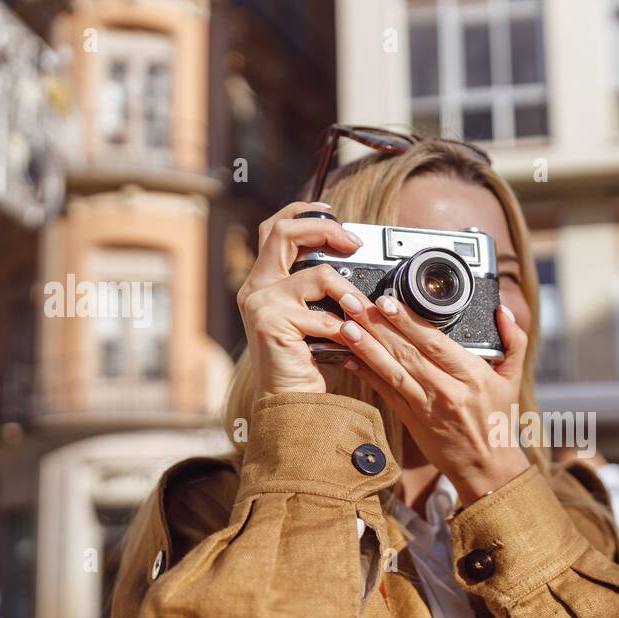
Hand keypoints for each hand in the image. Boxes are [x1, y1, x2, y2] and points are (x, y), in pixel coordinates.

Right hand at [235, 200, 375, 400]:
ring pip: (316, 274)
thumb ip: (322, 291)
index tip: (332, 212)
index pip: (275, 229)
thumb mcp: (316, 317)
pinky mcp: (272, 323)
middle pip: (283, 232)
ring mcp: (260, 303)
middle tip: (354, 243)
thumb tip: (353, 261)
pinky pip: (322, 315)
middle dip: (324, 229)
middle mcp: (256, 287)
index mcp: (264, 282)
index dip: (303, 213)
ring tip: (362, 309)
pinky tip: (349, 342)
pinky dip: (343, 328)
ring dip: (347, 291)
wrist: (292, 404)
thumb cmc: (308, 363)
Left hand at [335, 294, 530, 503]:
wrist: (487, 466)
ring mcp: (426, 407)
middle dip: (377, 326)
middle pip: (407, 353)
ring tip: (346, 327)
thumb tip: (503, 309)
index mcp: (472, 375)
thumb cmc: (499, 420)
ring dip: (366, 348)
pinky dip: (367, 375)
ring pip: (392, 372)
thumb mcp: (513, 379)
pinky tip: (349, 358)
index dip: (408, 322)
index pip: (435, 343)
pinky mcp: (412, 420)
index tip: (387, 301)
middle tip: (353, 303)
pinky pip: (386, 393)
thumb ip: (514, 340)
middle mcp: (447, 390)